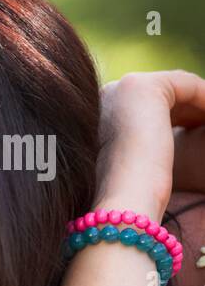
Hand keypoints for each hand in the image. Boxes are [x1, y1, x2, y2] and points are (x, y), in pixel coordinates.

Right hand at [97, 70, 204, 217]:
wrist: (120, 199)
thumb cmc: (126, 194)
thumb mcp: (129, 165)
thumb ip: (136, 149)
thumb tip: (153, 149)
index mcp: (92, 115)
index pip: (141, 107)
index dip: (172, 118)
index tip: (194, 133)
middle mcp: (103, 96)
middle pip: (158, 95)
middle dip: (186, 110)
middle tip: (204, 128)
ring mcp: (121, 89)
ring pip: (175, 90)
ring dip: (198, 106)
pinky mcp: (144, 87)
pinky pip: (187, 85)